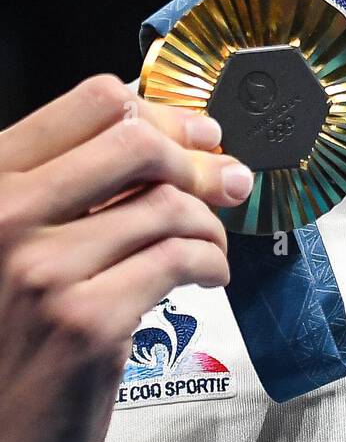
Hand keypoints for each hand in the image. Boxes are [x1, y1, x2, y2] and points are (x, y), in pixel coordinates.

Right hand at [0, 74, 253, 441]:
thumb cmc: (11, 338)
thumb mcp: (20, 244)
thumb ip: (78, 190)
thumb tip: (180, 140)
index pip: (91, 103)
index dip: (162, 113)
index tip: (197, 132)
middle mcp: (6, 217)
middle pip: (136, 142)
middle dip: (198, 160)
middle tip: (227, 178)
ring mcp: (44, 270)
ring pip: (167, 205)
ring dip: (210, 222)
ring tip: (212, 244)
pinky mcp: (86, 322)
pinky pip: (178, 260)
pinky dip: (210, 262)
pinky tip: (208, 274)